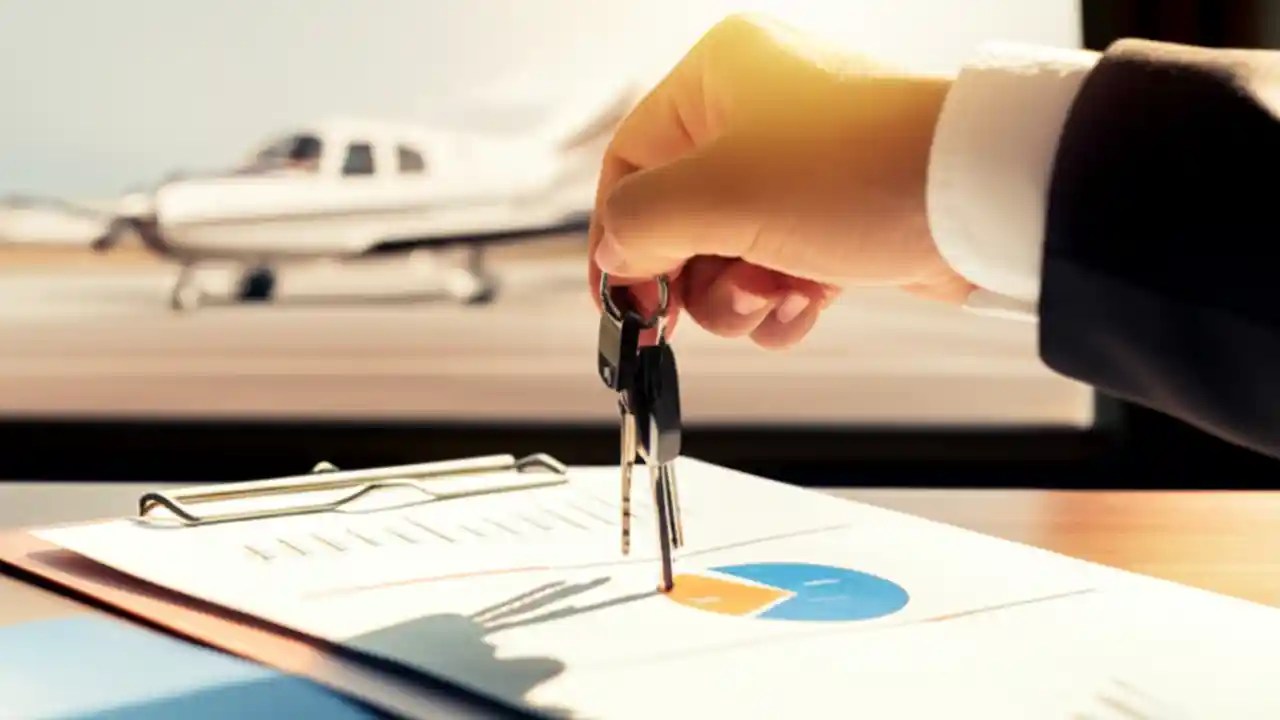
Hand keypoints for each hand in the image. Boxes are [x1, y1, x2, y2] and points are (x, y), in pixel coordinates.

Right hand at [587, 14, 975, 348]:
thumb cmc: (864, 169)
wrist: (983, 202)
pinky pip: (776, 269)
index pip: (630, 160)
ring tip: (772, 294)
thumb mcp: (723, 193)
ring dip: (739, 296)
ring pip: (725, 255)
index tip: (617, 296)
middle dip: (692, 275)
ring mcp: (799, 169)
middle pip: (678, 218)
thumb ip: (643, 223)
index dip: (617, 235)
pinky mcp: (835, 216)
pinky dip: (782, 300)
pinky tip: (805, 303)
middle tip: (693, 311)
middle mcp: (755, 114)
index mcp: (718, 77)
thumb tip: (613, 252)